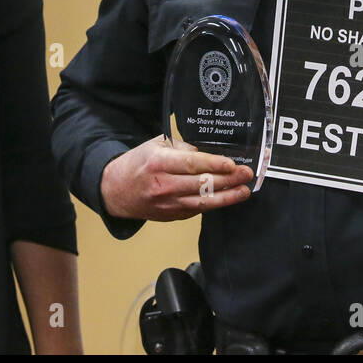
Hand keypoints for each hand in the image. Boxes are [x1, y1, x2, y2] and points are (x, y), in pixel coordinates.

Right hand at [100, 133, 253, 220]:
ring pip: (202, 202)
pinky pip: (196, 210)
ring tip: (244, 191)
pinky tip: (228, 198)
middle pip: (201, 184)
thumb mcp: (156, 145)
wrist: (116, 190)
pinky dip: (213, 204)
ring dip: (227, 197)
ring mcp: (167, 204)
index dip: (213, 164)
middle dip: (227, 180)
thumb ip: (182, 148)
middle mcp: (163, 185)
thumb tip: (209, 153)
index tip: (232, 164)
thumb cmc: (139, 163)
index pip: (191, 164)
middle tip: (246, 174)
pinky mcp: (171, 216)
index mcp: (158, 163)